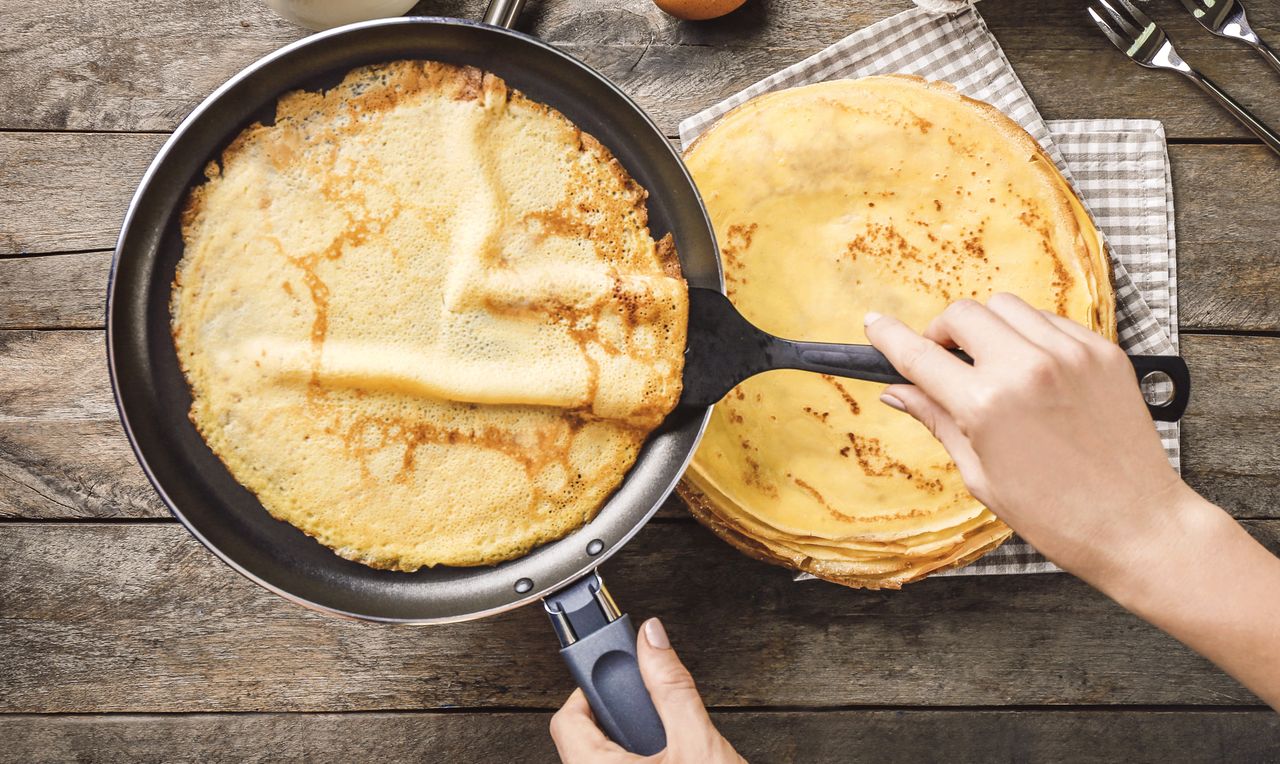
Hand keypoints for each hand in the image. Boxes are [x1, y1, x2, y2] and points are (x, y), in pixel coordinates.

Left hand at [550, 618, 744, 763]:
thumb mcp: (698, 743)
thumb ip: (672, 687)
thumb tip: (652, 639)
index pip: (566, 718)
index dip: (592, 687)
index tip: (619, 673)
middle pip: (582, 736)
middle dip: (616, 714)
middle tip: (646, 705)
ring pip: (601, 756)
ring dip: (630, 738)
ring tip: (664, 735)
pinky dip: (639, 756)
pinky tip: (670, 757)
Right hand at [865, 293, 1279, 709]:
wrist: (1136, 523)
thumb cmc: (1055, 514)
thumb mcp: (980, 474)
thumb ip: (937, 420)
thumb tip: (897, 392)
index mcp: (986, 404)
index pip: (919, 354)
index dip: (889, 337)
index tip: (873, 324)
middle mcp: (1026, 367)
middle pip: (962, 313)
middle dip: (943, 333)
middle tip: (944, 362)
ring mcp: (1069, 354)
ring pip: (1006, 306)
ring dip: (986, 328)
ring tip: (992, 366)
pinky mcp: (1102, 352)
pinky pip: (1050, 320)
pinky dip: (1029, 335)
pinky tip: (1032, 371)